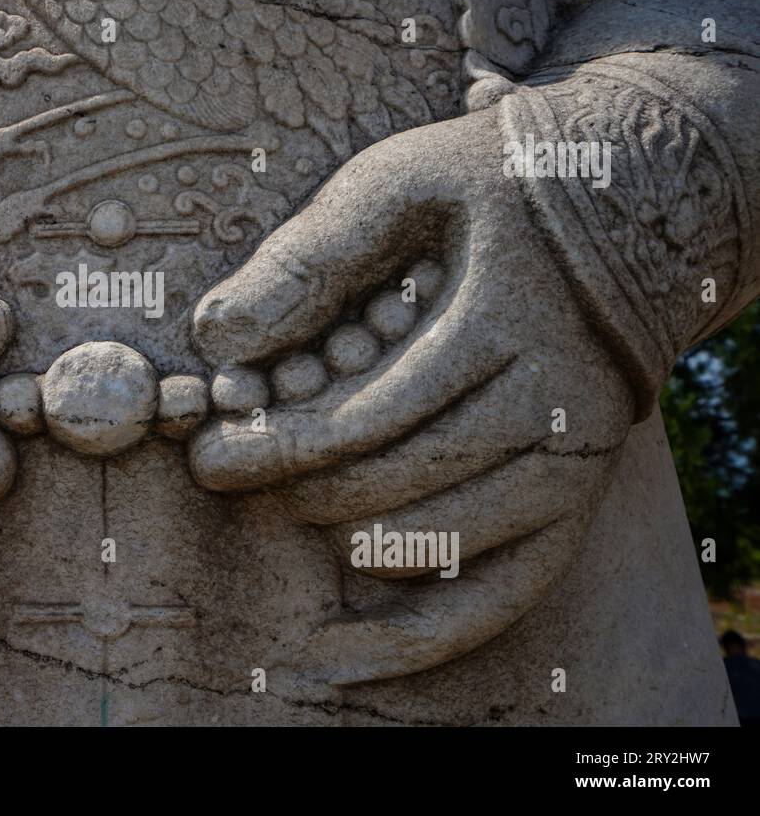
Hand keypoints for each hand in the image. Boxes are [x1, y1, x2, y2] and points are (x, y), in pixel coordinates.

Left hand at [187, 111, 637, 682]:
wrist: (626, 213)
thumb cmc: (492, 192)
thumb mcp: (401, 183)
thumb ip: (313, 252)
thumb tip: (218, 336)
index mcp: (507, 321)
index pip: (379, 412)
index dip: (285, 441)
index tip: (211, 448)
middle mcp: (556, 401)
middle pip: (411, 478)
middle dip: (303, 487)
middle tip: (223, 473)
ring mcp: (575, 461)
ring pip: (457, 540)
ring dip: (360, 540)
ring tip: (290, 516)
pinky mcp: (574, 500)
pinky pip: (506, 593)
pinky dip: (430, 634)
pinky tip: (351, 654)